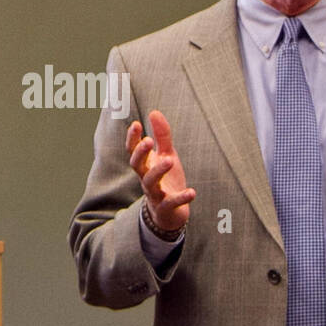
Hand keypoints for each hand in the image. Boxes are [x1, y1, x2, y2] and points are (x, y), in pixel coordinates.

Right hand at [127, 109, 195, 232]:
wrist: (170, 213)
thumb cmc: (166, 179)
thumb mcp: (166, 154)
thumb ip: (162, 136)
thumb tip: (154, 112)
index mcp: (145, 165)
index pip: (133, 151)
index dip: (133, 138)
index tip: (136, 124)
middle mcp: (146, 178)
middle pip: (137, 165)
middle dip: (141, 153)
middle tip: (149, 141)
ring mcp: (155, 194)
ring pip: (150, 183)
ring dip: (158, 171)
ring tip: (170, 160)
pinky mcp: (166, 208)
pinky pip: (171, 203)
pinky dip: (181, 198)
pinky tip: (192, 192)